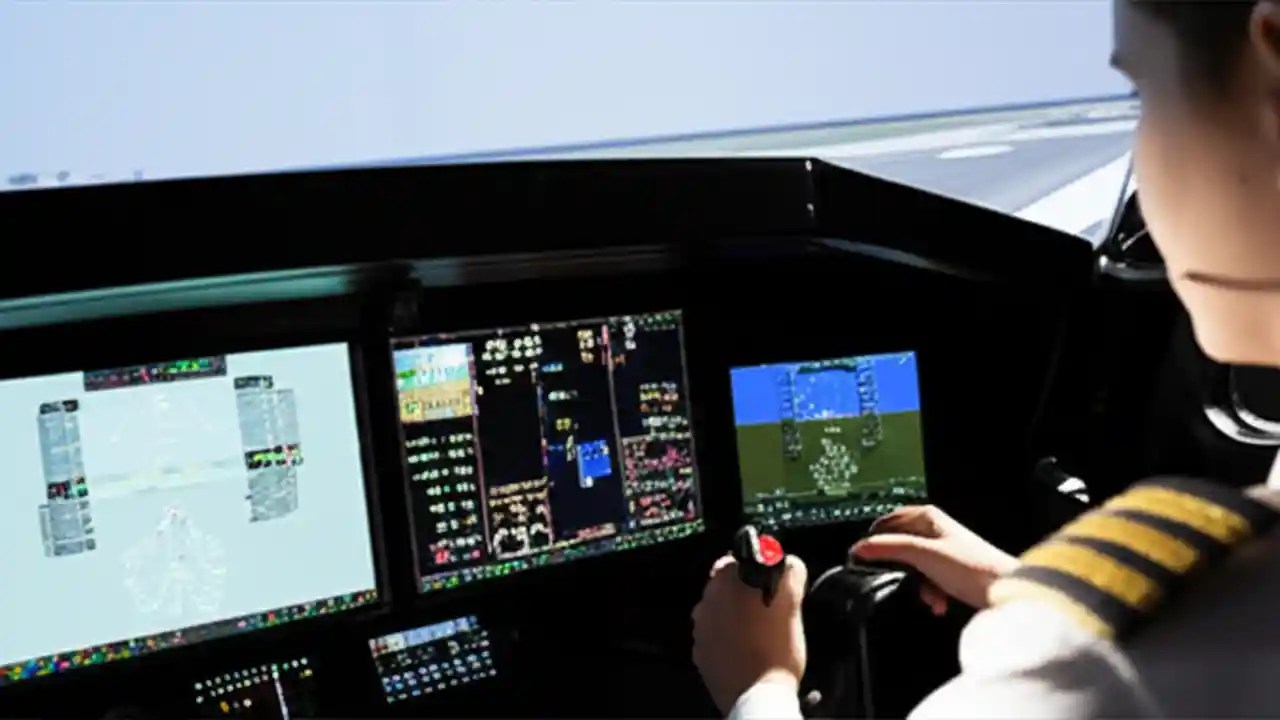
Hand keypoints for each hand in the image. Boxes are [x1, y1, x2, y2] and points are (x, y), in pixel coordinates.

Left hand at [692, 554, 807, 712]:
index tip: (768, 584)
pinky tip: (744, 649)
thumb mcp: (792, 604)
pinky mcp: (699, 652)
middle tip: (766, 610)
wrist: (758, 696)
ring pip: (718, 611)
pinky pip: (713, 636)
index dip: (754, 570)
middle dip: (742, 594)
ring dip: (733, 616)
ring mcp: (699, 628)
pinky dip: (726, 639)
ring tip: (756, 633)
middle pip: (724, 587)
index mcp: (724, 582)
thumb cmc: (777, 649)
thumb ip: (791, 573)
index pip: (735, 560)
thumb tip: (790, 563)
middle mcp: (705, 601)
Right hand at [852, 505, 1018, 613]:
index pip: (888, 521)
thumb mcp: (922, 555)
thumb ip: (888, 548)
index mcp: (927, 517)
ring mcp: (944, 549)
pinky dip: (932, 592)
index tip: (861, 557)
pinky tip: (939, 603)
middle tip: (895, 581)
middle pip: (901, 546)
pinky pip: (930, 579)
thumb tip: (858, 547)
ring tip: (930, 598)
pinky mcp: (953, 569)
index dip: (874, 539)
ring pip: (915, 566)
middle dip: (900, 568)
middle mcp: (935, 529)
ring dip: (919, 585)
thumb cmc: (970, 568)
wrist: (1008, 591)